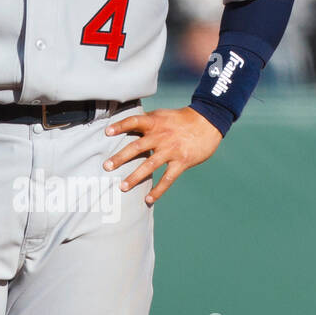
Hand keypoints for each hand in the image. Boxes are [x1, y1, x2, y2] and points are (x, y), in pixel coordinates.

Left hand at [102, 106, 223, 204]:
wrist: (208, 122)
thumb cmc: (182, 119)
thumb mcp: (163, 115)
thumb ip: (146, 121)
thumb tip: (127, 123)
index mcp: (155, 122)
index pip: (134, 121)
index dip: (121, 126)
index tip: (107, 132)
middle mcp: (161, 136)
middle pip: (137, 147)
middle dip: (121, 157)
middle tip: (106, 166)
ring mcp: (171, 150)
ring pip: (150, 165)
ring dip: (135, 177)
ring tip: (122, 187)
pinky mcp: (182, 162)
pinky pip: (167, 178)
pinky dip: (158, 190)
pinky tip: (148, 200)